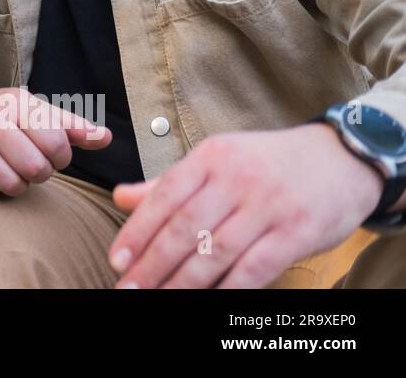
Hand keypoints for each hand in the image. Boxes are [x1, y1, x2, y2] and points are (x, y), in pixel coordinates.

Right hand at [0, 87, 111, 199]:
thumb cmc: (9, 117)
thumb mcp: (39, 113)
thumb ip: (74, 127)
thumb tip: (106, 138)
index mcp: (17, 102)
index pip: (56, 145)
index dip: (60, 157)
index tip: (51, 152)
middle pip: (35, 169)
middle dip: (39, 172)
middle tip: (29, 162)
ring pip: (11, 184)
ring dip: (17, 183)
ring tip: (10, 167)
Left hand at [107, 123, 384, 287]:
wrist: (341, 158)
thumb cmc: (267, 163)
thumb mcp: (217, 159)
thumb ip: (169, 182)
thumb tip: (120, 197)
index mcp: (211, 157)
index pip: (165, 196)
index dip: (138, 231)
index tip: (117, 260)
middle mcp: (237, 179)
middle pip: (186, 228)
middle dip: (153, 263)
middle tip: (129, 288)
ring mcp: (269, 205)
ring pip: (217, 251)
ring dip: (184, 282)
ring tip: (160, 298)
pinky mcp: (298, 231)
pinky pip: (257, 267)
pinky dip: (230, 288)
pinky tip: (210, 300)